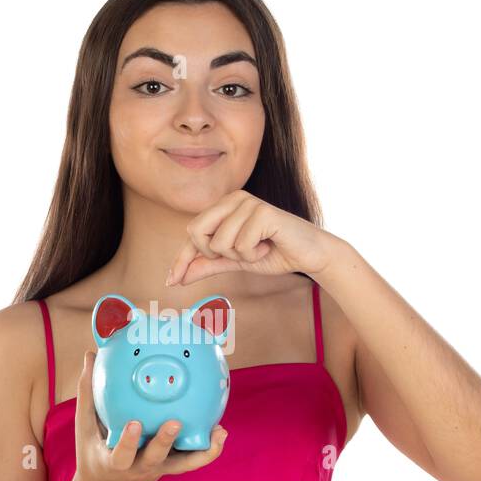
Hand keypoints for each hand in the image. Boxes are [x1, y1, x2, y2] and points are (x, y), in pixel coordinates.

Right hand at [66, 349, 228, 480]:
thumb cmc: (93, 453)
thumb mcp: (84, 428)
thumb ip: (88, 393)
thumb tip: (90, 354)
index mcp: (115, 462)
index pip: (121, 455)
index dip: (128, 442)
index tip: (134, 424)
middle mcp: (138, 468)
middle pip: (155, 458)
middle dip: (165, 442)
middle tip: (175, 422)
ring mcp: (158, 470)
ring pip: (182, 464)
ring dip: (202, 451)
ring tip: (218, 431)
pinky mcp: (170, 468)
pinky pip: (191, 460)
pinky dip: (208, 450)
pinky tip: (220, 431)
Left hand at [165, 189, 341, 286]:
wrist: (308, 254)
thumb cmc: (273, 252)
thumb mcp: (234, 261)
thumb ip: (207, 265)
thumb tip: (177, 278)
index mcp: (223, 206)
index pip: (192, 233)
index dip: (181, 259)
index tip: (171, 282)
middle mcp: (233, 199)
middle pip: (196, 232)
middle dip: (214, 254)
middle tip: (238, 255)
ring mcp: (248, 203)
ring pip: (220, 243)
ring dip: (240, 256)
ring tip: (258, 248)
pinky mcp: (262, 212)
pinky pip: (241, 245)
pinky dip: (254, 254)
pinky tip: (268, 245)